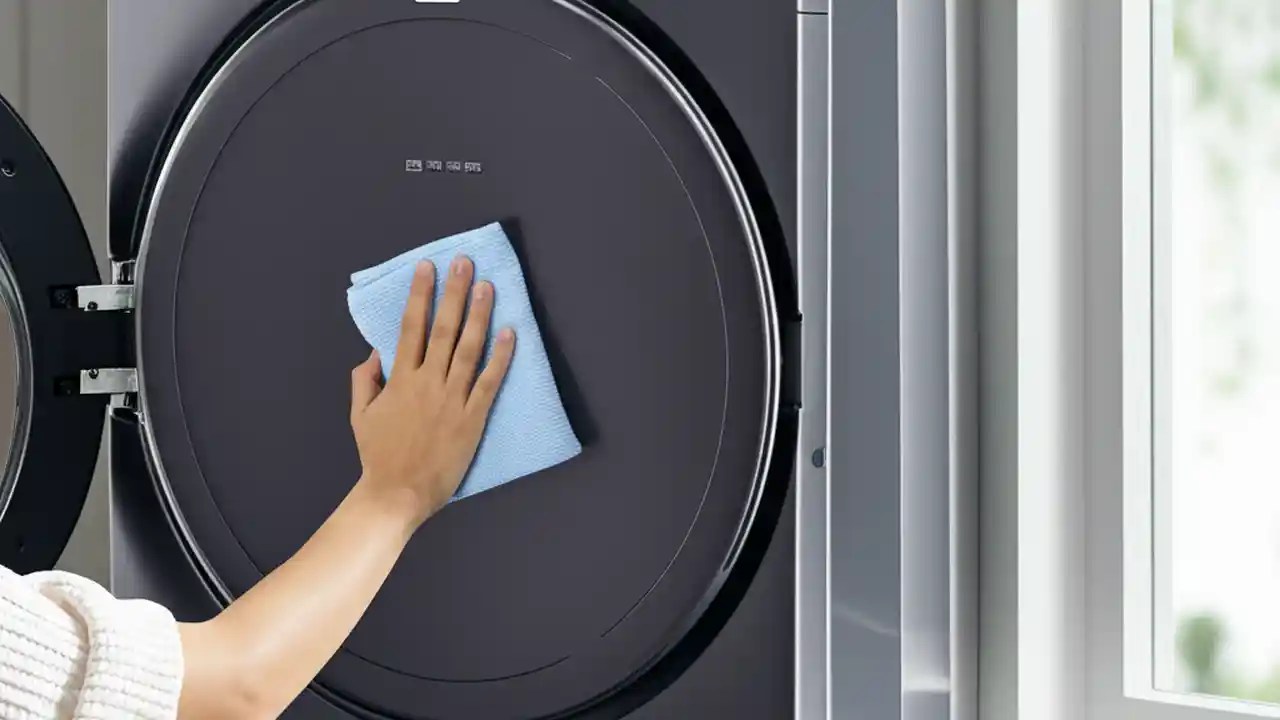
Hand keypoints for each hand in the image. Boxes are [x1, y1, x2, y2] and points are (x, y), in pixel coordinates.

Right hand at [349, 255, 515, 527]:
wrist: (397, 494)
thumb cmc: (379, 456)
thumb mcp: (360, 415)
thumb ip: (365, 380)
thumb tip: (374, 353)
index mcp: (400, 379)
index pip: (412, 327)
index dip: (420, 294)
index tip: (427, 268)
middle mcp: (428, 383)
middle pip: (444, 329)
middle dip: (454, 292)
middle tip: (464, 264)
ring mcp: (452, 400)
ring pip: (469, 349)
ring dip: (479, 315)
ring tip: (487, 287)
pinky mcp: (472, 419)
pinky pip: (490, 382)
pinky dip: (501, 357)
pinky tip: (510, 333)